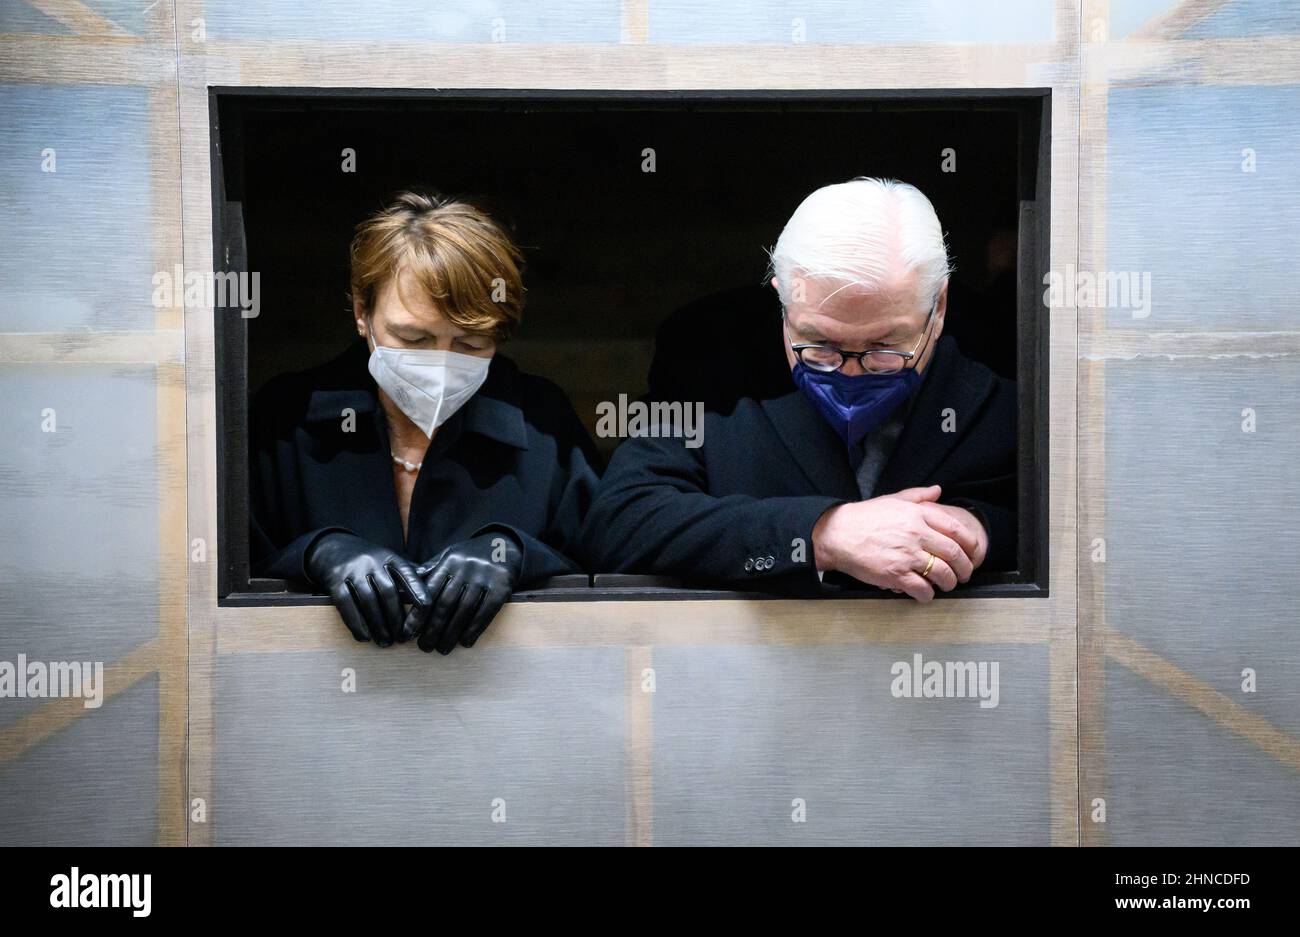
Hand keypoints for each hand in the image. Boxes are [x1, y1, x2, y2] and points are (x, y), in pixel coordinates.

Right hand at [304, 532, 430, 645]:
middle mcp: (372, 562)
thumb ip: (410, 575)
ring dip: (378, 625)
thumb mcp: (390, 560)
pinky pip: (346, 605)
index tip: (428, 608)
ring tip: (385, 642)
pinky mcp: (335, 581)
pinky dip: (356, 623)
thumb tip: (436, 591)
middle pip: (389, 592)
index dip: (419, 591)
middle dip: (397, 618)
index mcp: (390, 558)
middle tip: (402, 638)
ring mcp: (353, 571)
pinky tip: (365, 637)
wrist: (333, 547)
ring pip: (368, 601)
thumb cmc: (370, 561)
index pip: (408, 574)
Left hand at [407, 533, 522, 653]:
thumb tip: (403, 589)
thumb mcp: (450, 555)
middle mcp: (466, 568)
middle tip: (424, 646)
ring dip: (451, 633)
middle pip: (445, 603)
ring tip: (442, 649)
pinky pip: (485, 612)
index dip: (418, 614)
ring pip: (463, 610)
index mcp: (449, 561)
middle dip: (433, 628)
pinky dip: (474, 629)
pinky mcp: (502, 587)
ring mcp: (485, 577)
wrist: (505, 546)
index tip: (408, 633)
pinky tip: (465, 642)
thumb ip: (430, 571)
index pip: (429, 590)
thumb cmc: (471, 556)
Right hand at [810, 485, 982, 602]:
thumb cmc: (864, 517)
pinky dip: (928, 595)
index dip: (970, 544)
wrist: (837, 533)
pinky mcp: (895, 574)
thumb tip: (938, 490)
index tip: (973, 553)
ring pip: (942, 574)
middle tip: (963, 574)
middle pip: (954, 554)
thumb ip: (918, 495)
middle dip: (964, 568)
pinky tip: (925, 594)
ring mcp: (906, 555)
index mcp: (918, 514)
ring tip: (946, 585)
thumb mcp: (892, 499)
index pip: (956, 529)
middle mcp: (916, 534)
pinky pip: (922, 589)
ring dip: (949, 583)